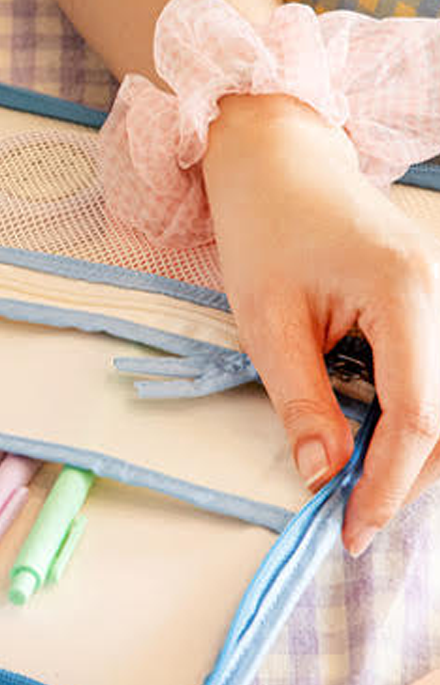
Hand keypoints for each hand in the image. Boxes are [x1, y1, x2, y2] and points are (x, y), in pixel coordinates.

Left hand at [203, 94, 439, 555]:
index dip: (387, 485)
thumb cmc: (262, 224)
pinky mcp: (422, 299)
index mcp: (403, 294)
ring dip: (407, 453)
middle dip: (402, 478)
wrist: (273, 155)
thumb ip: (300, 401)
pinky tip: (368, 443)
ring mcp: (437, 295)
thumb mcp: (266, 320)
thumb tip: (323, 475)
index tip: (351, 529)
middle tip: (352, 518)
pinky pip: (427, 374)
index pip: (418, 419)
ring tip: (358, 491)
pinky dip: (404, 418)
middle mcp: (438, 295)